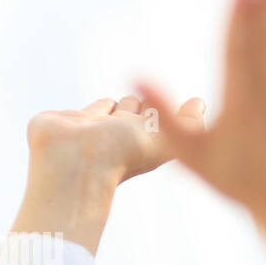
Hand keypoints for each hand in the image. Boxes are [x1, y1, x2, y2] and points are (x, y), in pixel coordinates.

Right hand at [26, 94, 207, 186]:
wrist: (72, 162)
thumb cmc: (121, 155)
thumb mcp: (164, 138)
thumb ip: (188, 122)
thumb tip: (200, 103)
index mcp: (141, 139)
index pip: (157, 119)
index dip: (167, 111)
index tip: (187, 102)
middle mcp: (117, 136)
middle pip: (135, 115)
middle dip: (143, 106)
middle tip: (154, 104)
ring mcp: (90, 129)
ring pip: (110, 112)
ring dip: (121, 106)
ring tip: (133, 103)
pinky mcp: (65, 123)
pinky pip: (81, 113)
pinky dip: (91, 109)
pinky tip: (98, 111)